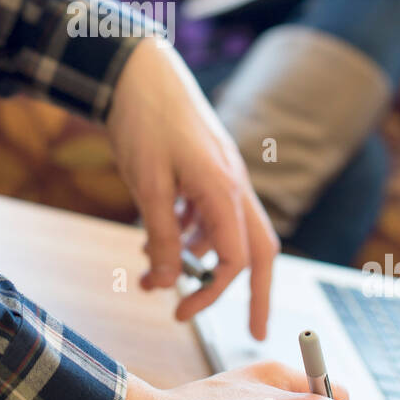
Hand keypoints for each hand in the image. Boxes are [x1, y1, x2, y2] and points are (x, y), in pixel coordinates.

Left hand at [105, 36, 277, 338]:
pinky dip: (190, 233)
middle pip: (261, 250)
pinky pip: (210, 212)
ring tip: (158, 274)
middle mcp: (233, 184)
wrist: (138, 70)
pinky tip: (159, 238)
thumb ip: (162, 237)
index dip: (211, 294)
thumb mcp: (148, 185)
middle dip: (257, 292)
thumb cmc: (145, 120)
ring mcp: (223, 174)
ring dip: (203, 260)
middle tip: (257, 329)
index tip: (180, 313)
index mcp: (224, 189)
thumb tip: (166, 283)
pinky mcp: (207, 167)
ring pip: (231, 232)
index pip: (236, 259)